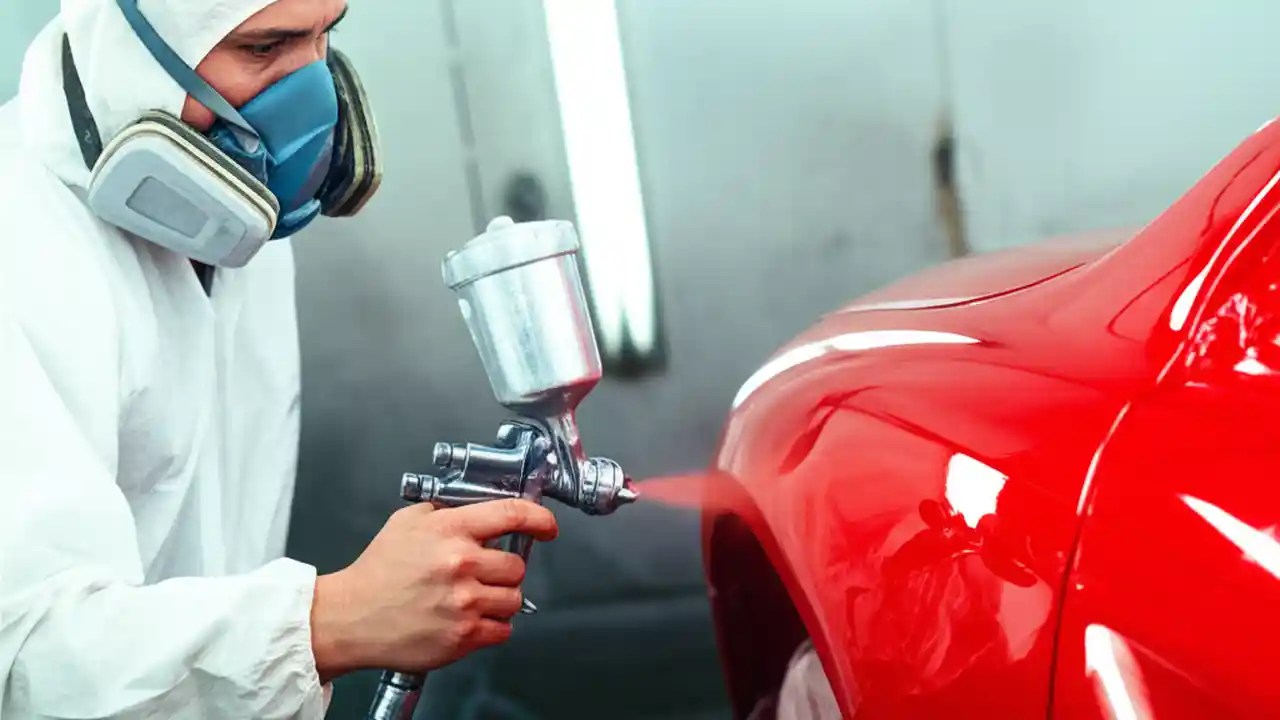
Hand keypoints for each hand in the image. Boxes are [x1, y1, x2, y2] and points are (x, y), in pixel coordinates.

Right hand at [309, 499, 557, 681]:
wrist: (350, 617)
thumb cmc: (376, 573)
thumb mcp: (407, 522)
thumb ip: (447, 511)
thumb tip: (480, 510)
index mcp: (450, 530)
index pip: (512, 514)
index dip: (539, 519)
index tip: (547, 527)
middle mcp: (460, 563)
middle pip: (517, 564)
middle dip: (503, 569)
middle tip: (481, 574)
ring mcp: (464, 602)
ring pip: (514, 598)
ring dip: (500, 599)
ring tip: (471, 598)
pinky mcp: (463, 636)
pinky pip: (503, 630)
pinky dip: (492, 626)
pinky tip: (469, 619)